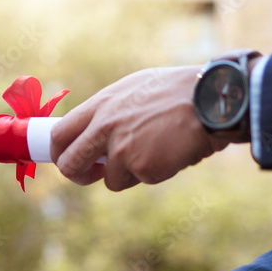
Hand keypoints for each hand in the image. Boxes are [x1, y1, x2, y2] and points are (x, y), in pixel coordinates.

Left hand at [50, 66, 232, 190]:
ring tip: (157, 149)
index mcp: (101, 105)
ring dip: (131, 173)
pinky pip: (142, 180)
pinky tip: (172, 152)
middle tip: (92, 176)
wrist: (211, 100)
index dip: (60, 152)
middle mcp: (105, 127)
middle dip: (78, 176)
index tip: (68, 158)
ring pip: (112, 180)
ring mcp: (122, 149)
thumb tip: (92, 134)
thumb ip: (110, 112)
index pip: (60, 133)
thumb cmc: (178, 92)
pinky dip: (156, 172)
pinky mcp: (142, 167)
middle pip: (70, 164)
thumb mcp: (135, 90)